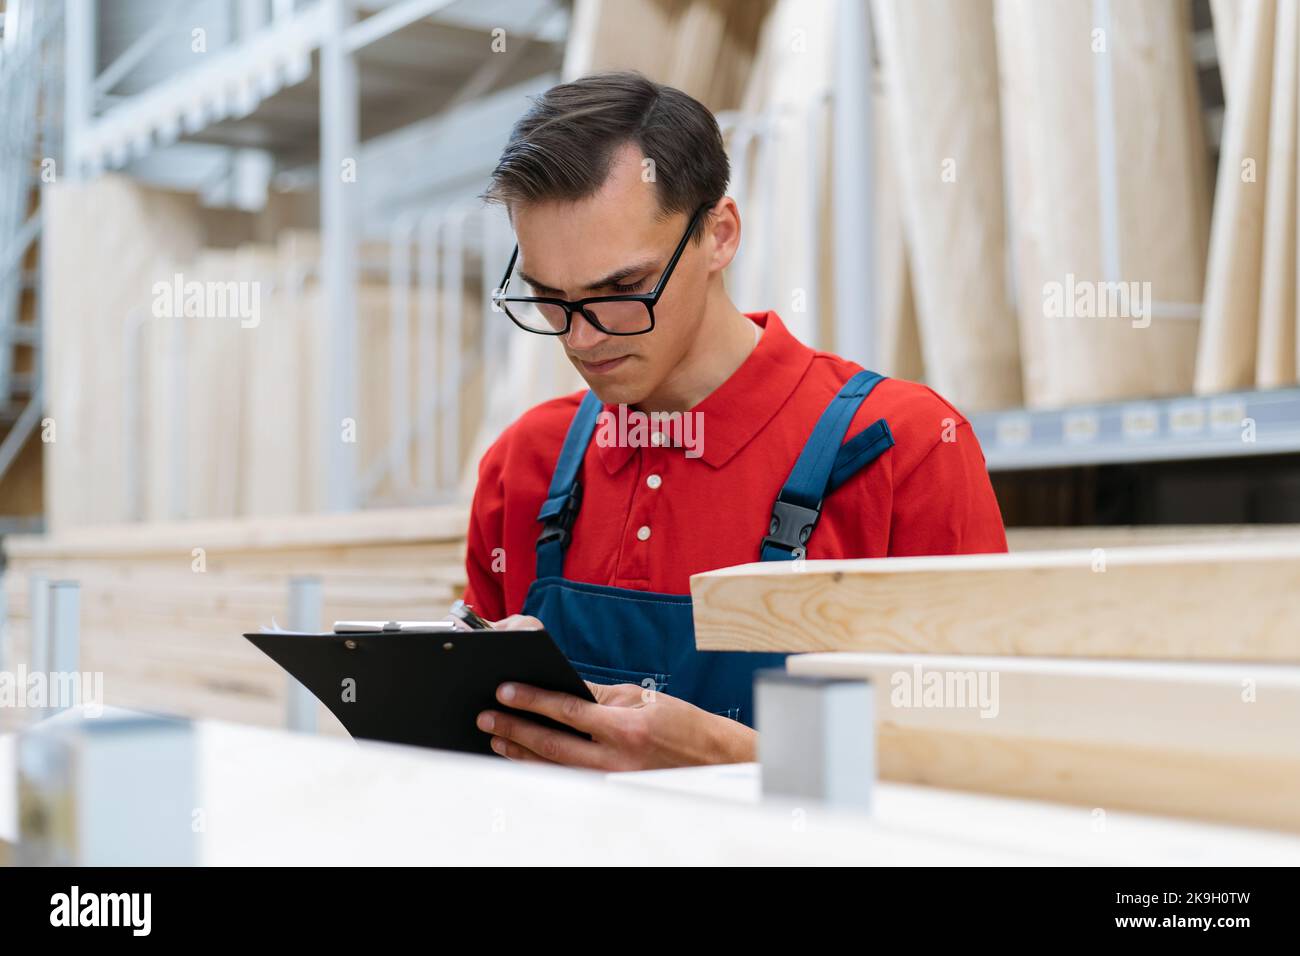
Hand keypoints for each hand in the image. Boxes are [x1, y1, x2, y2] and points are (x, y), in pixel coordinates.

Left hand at [476, 680, 756, 770]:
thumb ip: (598, 695)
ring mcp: (611, 779)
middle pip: (552, 743)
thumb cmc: (679, 723)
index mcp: (624, 727)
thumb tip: (560, 689)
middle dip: (515, 729)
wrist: (712, 759)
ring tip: (498, 737)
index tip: (505, 692)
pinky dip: (543, 768)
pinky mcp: (611, 789)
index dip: (532, 700)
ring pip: (554, 767)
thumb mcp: (641, 698)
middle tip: (487, 718)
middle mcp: (615, 757)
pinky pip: (569, 778)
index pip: (567, 710)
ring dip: (521, 752)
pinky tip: (525, 758)